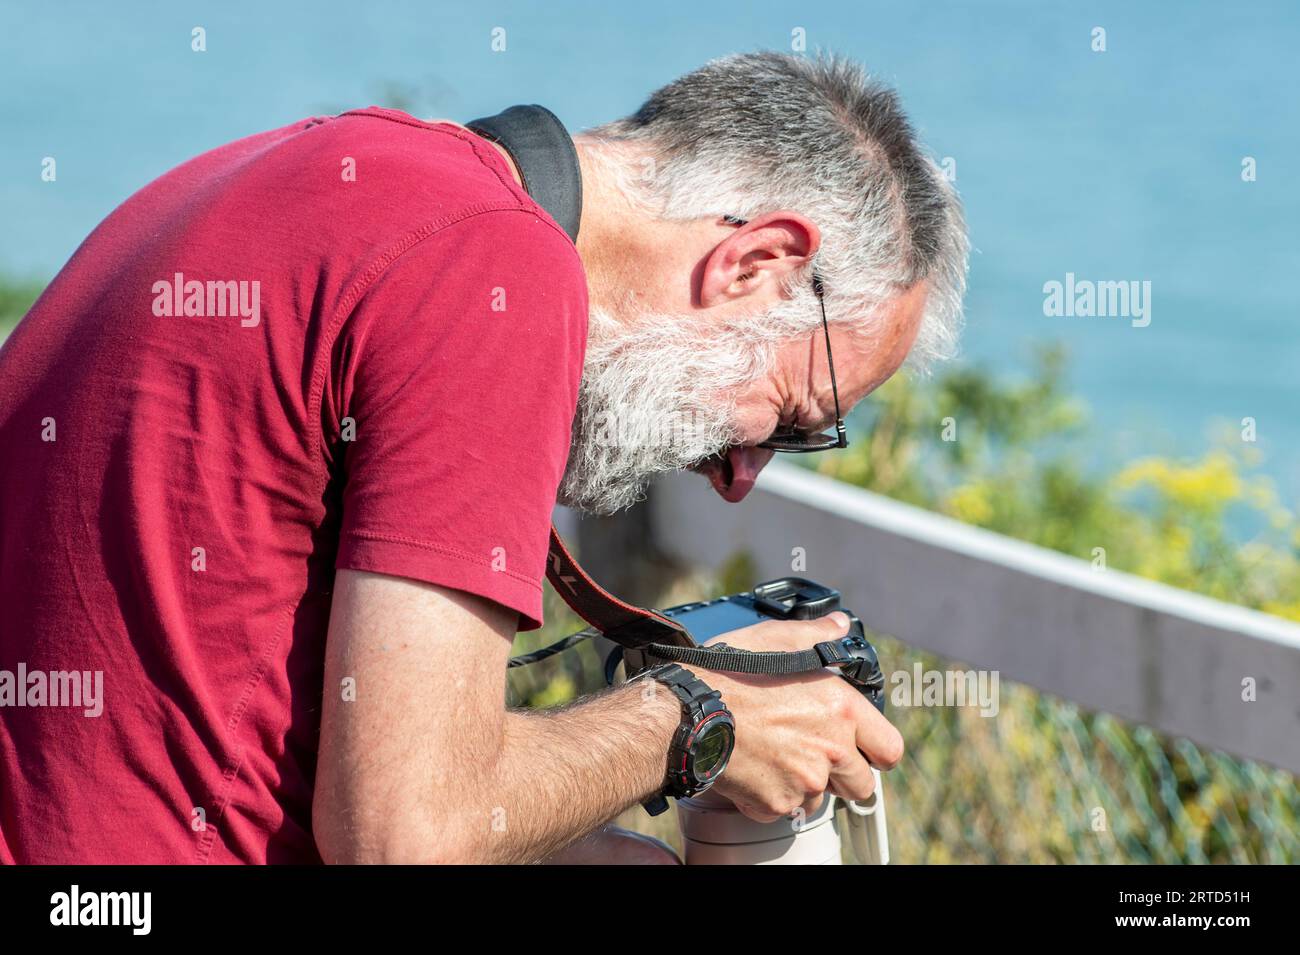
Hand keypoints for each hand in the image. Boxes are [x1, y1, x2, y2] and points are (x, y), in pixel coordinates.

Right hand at [701, 612, 902, 822]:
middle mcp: (830, 750)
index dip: (876, 750)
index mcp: (842, 710)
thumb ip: (816, 635)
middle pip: (860, 784)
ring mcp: (804, 782)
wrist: (684, 714)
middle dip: (841, 773)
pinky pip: (783, 807)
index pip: (889, 749)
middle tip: (809, 750)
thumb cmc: (726, 674)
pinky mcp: (776, 804)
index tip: (862, 749)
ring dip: (803, 783)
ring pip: (819, 796)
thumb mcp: (775, 638)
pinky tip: (753, 766)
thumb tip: (838, 626)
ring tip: (772, 753)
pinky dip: (772, 793)